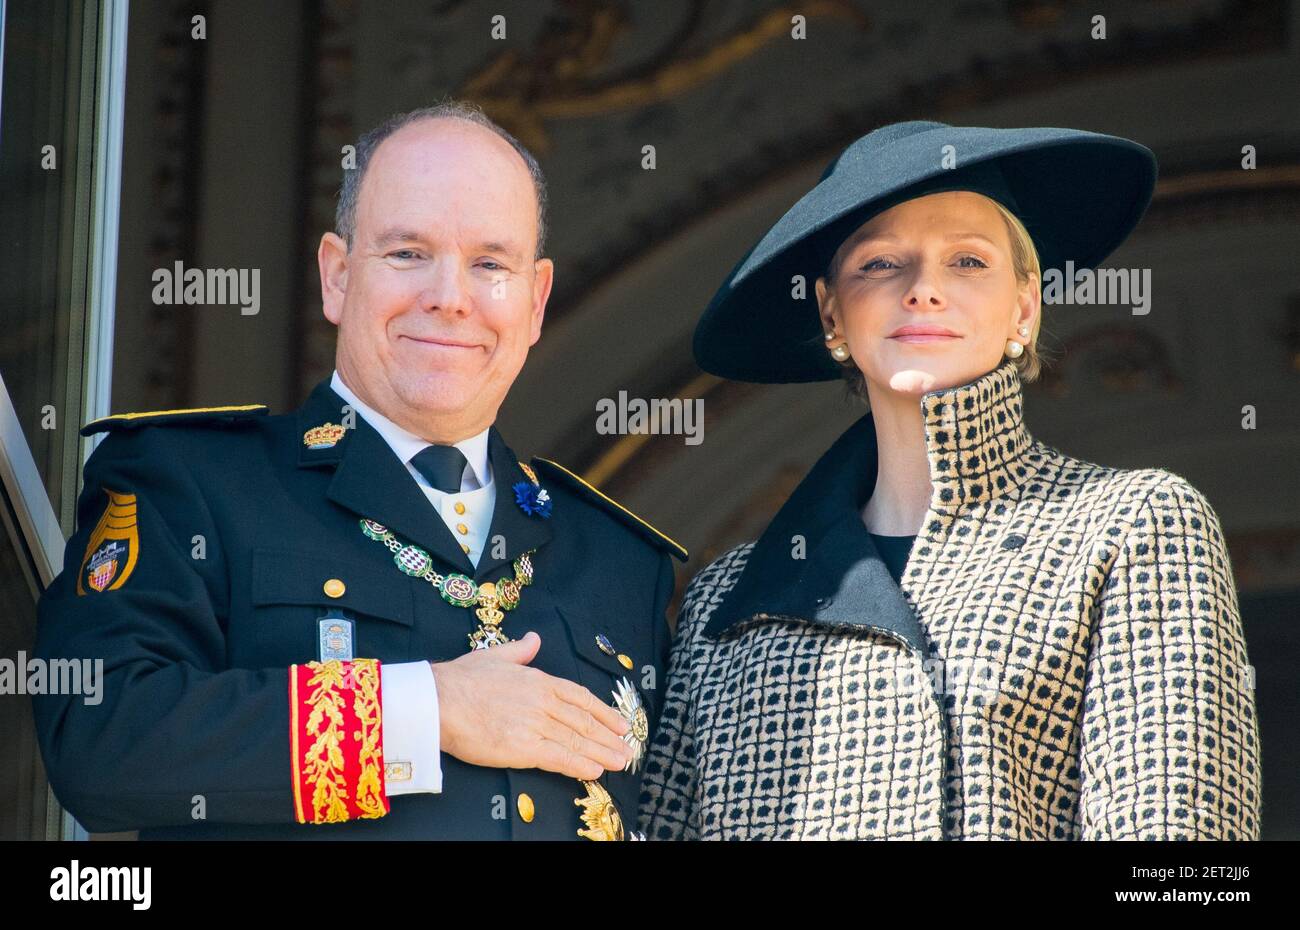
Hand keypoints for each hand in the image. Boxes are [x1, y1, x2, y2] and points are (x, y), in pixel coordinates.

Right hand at [430, 631, 632, 779]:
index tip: (619, 723)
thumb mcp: (495, 655)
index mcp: (538, 680)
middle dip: (609, 736)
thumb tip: (534, 638)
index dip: (603, 711)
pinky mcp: (524, 747)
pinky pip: (559, 758)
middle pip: (584, 721)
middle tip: (628, 748)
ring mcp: (536, 724)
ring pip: (577, 740)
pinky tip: (595, 771)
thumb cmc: (461, 679)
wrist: (439, 699)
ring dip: (602, 752)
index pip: (580, 697)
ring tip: (620, 761)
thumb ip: (520, 650)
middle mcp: (543, 701)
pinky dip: (580, 765)